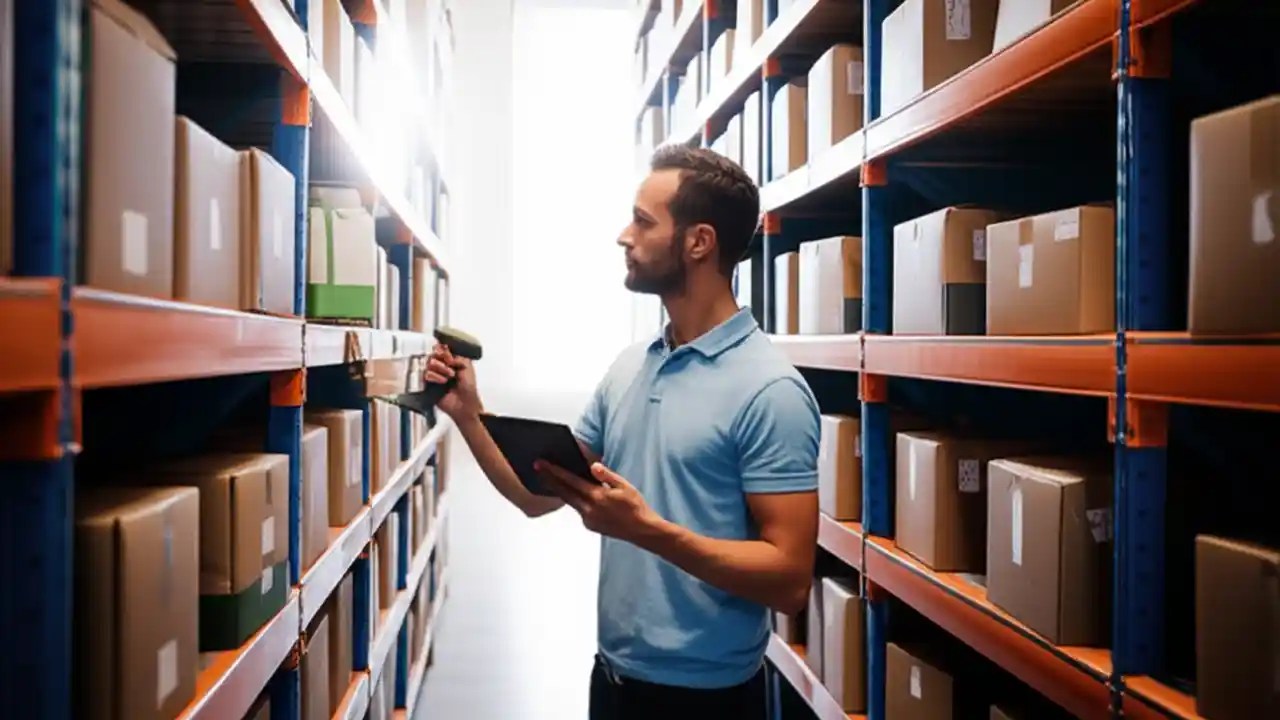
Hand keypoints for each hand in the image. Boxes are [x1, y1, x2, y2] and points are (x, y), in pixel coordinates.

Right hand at [424, 343, 481, 419]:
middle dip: (442, 360)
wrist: (465, 404)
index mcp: (450, 361)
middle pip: (433, 355)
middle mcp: (441, 366)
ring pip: (428, 363)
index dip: (443, 350)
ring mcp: (434, 375)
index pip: (440, 349)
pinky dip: (435, 377)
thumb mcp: (467, 366)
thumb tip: (445, 352)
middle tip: (451, 367)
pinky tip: (442, 382)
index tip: (448, 355)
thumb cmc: (468, 388)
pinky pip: (425, 374)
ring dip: (440, 369)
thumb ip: (457, 355)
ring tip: (449, 377)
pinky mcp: (428, 384)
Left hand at [534, 461, 661, 545]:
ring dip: (559, 490)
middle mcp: (589, 509)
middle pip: (563, 491)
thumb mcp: (625, 486)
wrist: (642, 530)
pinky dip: (574, 500)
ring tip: (549, 479)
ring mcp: (588, 519)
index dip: (555, 471)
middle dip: (549, 479)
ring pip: (569, 501)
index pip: (570, 481)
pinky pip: (578, 510)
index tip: (543, 464)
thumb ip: (607, 475)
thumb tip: (593, 466)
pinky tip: (572, 493)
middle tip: (537, 468)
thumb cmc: (636, 506)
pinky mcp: (590, 525)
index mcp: (597, 496)